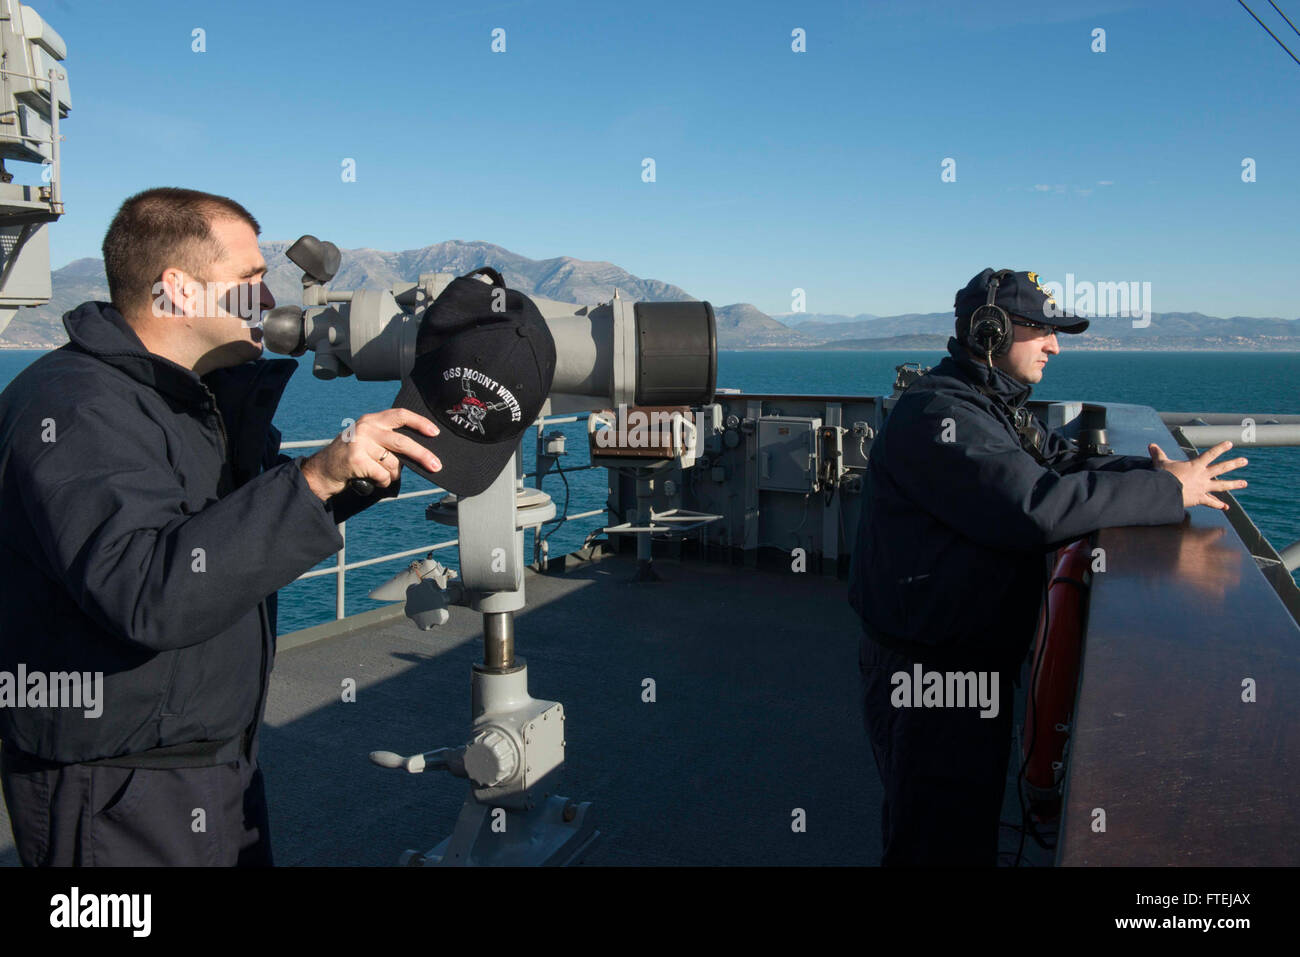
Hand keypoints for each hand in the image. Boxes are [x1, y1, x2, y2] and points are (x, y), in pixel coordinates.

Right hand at [300, 409, 440, 500]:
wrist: (322, 471)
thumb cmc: (351, 458)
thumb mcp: (368, 440)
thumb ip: (388, 440)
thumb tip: (421, 453)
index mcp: (372, 420)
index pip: (400, 415)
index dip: (419, 423)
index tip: (435, 432)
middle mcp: (366, 427)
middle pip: (402, 442)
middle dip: (422, 455)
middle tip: (436, 466)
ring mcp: (360, 442)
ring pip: (393, 463)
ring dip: (392, 475)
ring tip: (379, 474)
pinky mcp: (356, 459)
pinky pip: (383, 475)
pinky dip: (382, 482)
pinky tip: (372, 480)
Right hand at [1148, 440, 1246, 510]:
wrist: (1166, 492)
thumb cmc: (1163, 476)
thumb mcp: (1161, 463)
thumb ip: (1158, 454)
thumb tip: (1151, 445)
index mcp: (1195, 465)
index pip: (1210, 454)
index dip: (1220, 448)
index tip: (1230, 444)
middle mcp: (1202, 475)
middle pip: (1221, 468)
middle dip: (1234, 464)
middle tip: (1245, 461)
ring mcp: (1203, 487)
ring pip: (1221, 485)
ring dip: (1234, 484)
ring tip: (1244, 483)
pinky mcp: (1199, 498)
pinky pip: (1211, 502)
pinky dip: (1218, 505)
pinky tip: (1226, 507)